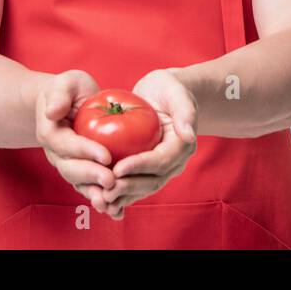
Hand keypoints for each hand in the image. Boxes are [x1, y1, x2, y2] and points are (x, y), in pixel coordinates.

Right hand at [34, 70, 116, 213]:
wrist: (68, 105)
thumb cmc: (70, 90)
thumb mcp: (66, 82)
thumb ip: (59, 94)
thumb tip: (53, 111)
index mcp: (51, 132)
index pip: (67, 145)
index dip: (85, 151)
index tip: (106, 155)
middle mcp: (56, 153)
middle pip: (71, 169)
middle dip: (91, 176)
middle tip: (112, 180)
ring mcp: (68, 165)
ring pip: (79, 183)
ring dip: (94, 193)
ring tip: (113, 200)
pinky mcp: (81, 172)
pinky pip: (89, 188)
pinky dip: (101, 199)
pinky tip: (117, 210)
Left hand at [101, 69, 198, 219]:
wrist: (164, 94)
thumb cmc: (169, 88)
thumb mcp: (177, 92)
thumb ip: (185, 111)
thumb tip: (189, 136)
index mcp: (182, 146)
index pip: (161, 161)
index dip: (140, 166)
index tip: (118, 169)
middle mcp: (174, 162)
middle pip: (152, 181)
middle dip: (129, 187)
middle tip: (105, 190)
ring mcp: (161, 169)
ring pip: (143, 188)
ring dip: (123, 196)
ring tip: (101, 200)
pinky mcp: (147, 170)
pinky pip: (134, 185)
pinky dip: (120, 195)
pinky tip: (101, 200)